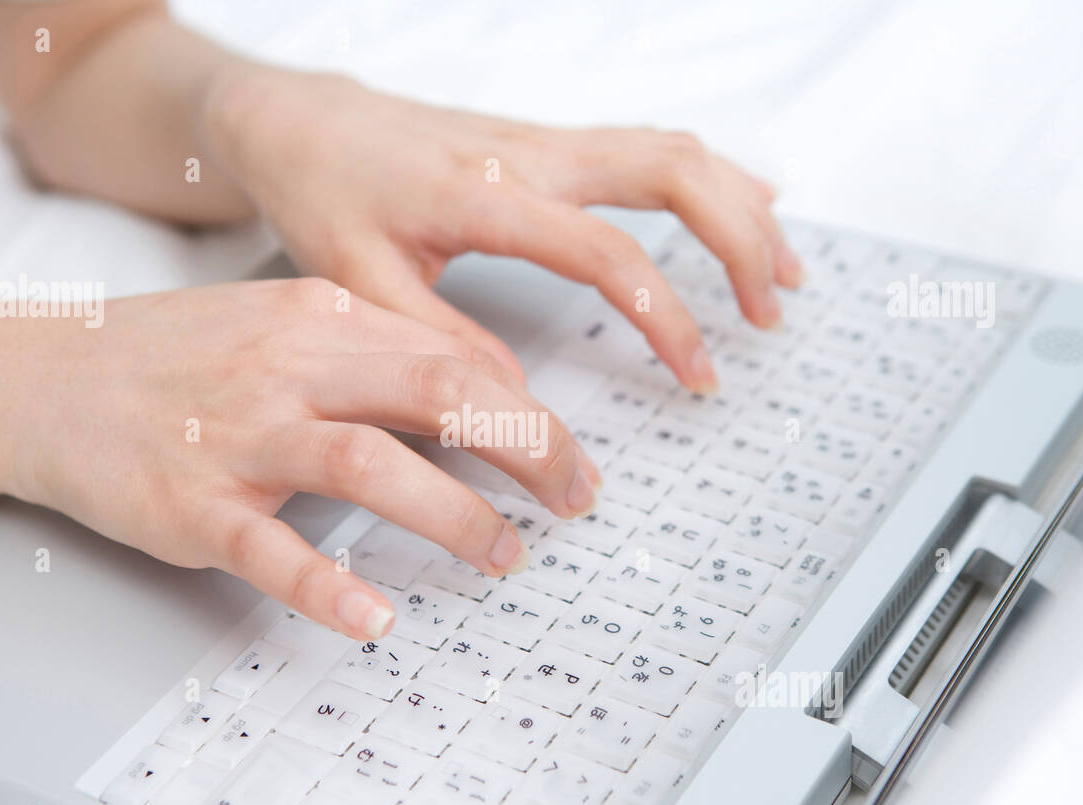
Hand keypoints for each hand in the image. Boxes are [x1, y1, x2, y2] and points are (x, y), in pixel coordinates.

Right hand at [0, 280, 600, 640]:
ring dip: (454, 516)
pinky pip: (268, 547)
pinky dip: (326, 584)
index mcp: (318, 317)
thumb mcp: (277, 322)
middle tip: (574, 501)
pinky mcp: (187, 505)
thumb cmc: (170, 356)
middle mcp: (286, 367)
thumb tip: (470, 390)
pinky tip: (374, 616)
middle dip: (528, 450)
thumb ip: (368, 350)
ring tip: (503, 555)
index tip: (570, 458)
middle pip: (436, 395)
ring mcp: (236, 436)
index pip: (453, 357)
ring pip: (368, 465)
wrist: (36, 376)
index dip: (529, 412)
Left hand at [206, 68, 804, 391]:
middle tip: (769, 313)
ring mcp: (544, 139)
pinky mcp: (548, 141)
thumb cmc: (324, 194)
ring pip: (672, 148)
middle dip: (741, 240)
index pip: (606, 251)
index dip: (668, 314)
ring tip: (781, 271)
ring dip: (740, 204)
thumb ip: (439, 344)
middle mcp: (528, 153)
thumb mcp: (359, 284)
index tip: (699, 372)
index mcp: (482, 193)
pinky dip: (710, 177)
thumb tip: (515, 403)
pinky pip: (650, 145)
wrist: (301, 123)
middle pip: (672, 171)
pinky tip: (742, 204)